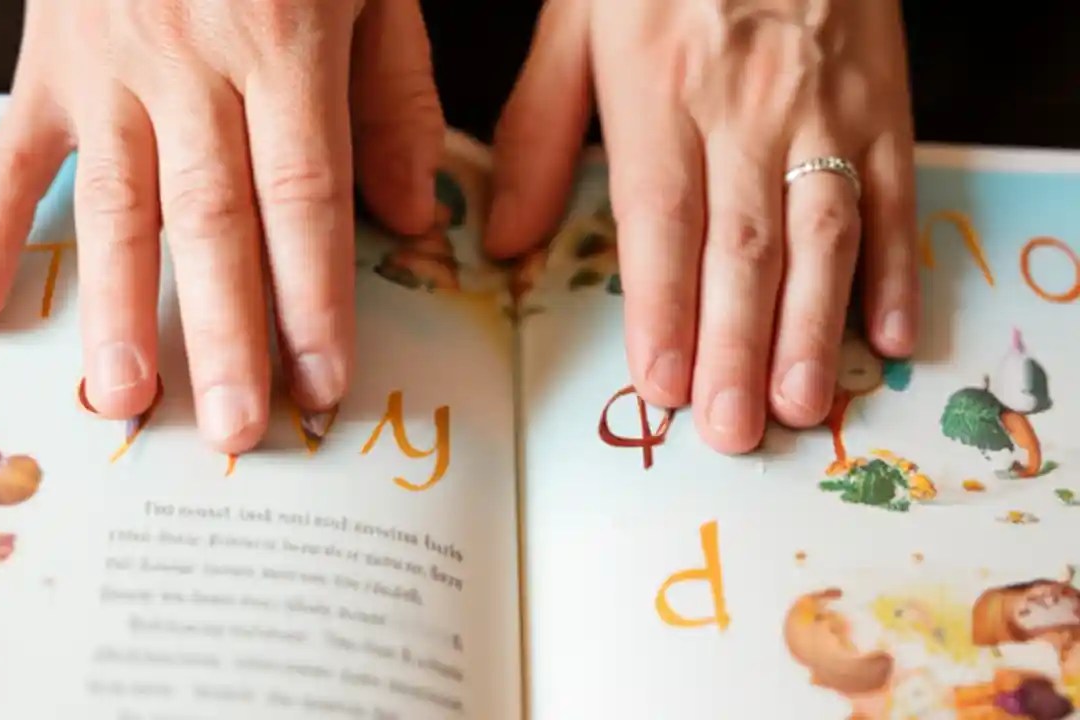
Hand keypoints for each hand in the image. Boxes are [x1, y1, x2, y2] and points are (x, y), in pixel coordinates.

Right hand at [0, 0, 442, 453]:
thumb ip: (393, 95)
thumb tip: (409, 214)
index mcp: (288, 42)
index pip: (305, 197)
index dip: (316, 297)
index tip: (325, 381)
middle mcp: (194, 62)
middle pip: (213, 220)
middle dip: (224, 334)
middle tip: (230, 430)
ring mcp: (109, 64)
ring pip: (117, 203)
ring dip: (117, 308)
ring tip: (121, 400)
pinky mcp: (47, 61)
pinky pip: (13, 152)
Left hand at [489, 0, 918, 453]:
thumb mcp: (576, 22)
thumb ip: (540, 132)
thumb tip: (506, 239)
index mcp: (660, 87)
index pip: (660, 216)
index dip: (661, 307)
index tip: (657, 383)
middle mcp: (746, 105)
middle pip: (743, 243)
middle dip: (735, 346)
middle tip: (729, 429)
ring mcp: (825, 105)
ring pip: (822, 232)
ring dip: (813, 328)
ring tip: (801, 406)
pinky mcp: (884, 101)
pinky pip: (894, 194)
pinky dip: (898, 269)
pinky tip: (892, 337)